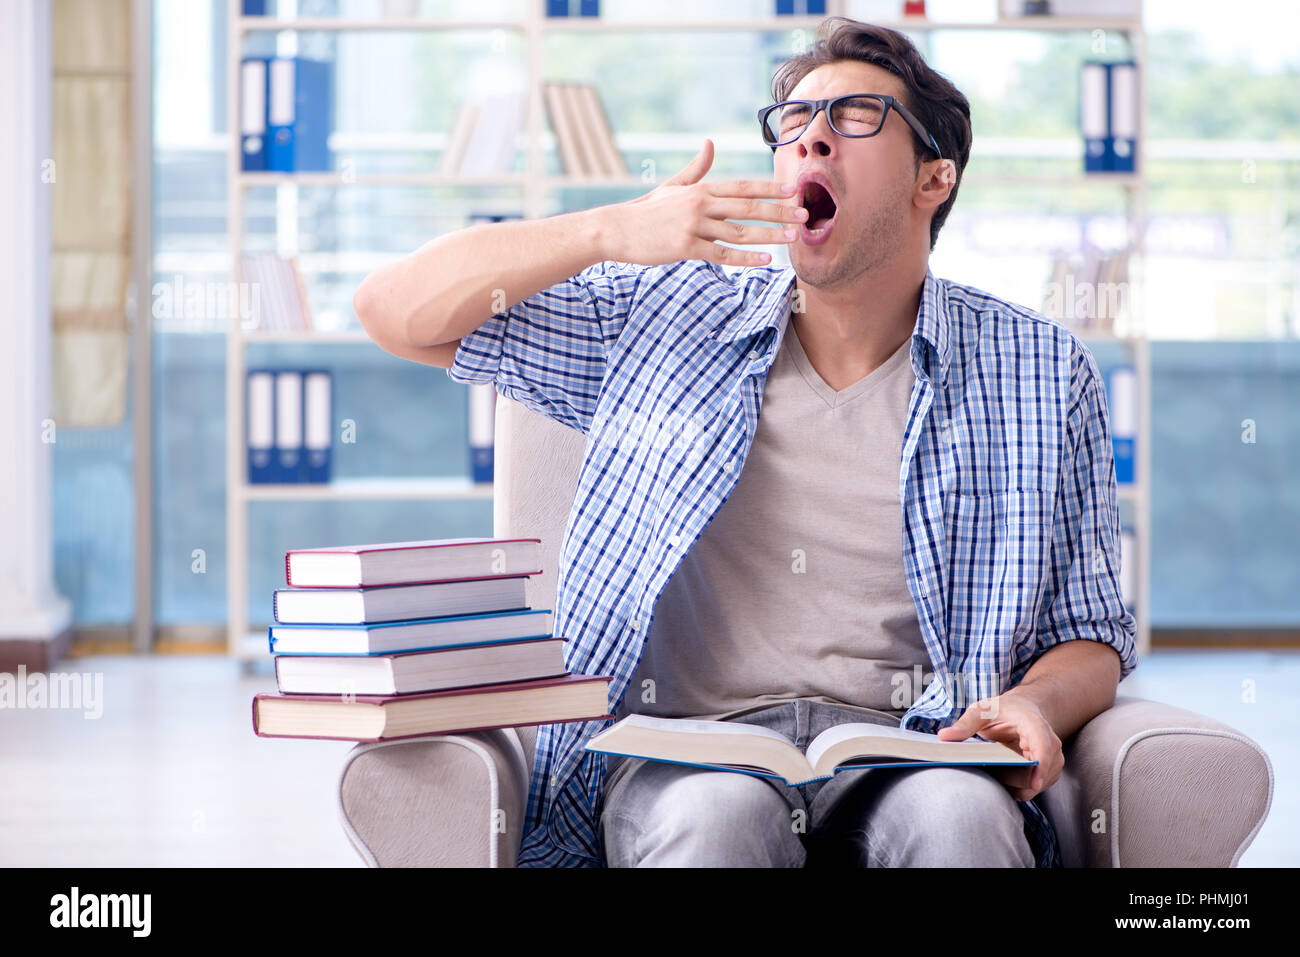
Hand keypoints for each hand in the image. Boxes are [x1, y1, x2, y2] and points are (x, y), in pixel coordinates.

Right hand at [599, 138, 808, 267]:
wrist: (616, 230)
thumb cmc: (645, 211)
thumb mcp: (672, 186)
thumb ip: (696, 169)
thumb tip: (710, 143)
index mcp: (700, 189)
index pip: (742, 187)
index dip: (769, 189)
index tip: (792, 191)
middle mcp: (700, 204)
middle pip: (747, 207)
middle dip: (778, 211)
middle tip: (803, 215)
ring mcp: (693, 226)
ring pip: (739, 231)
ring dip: (769, 235)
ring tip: (792, 239)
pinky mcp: (685, 248)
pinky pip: (722, 254)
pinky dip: (746, 257)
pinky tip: (765, 260)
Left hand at [936, 693, 1063, 801]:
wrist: (1021, 707)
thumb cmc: (1001, 709)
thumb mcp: (981, 710)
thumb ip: (964, 724)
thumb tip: (944, 736)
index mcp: (1032, 723)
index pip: (1044, 746)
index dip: (1041, 765)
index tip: (1033, 784)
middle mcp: (1048, 738)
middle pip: (1048, 766)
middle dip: (1029, 782)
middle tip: (1006, 789)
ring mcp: (1051, 753)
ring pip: (1047, 777)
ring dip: (1027, 787)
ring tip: (1004, 787)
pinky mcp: (1047, 764)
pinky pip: (1042, 781)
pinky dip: (1027, 787)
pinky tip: (1009, 787)